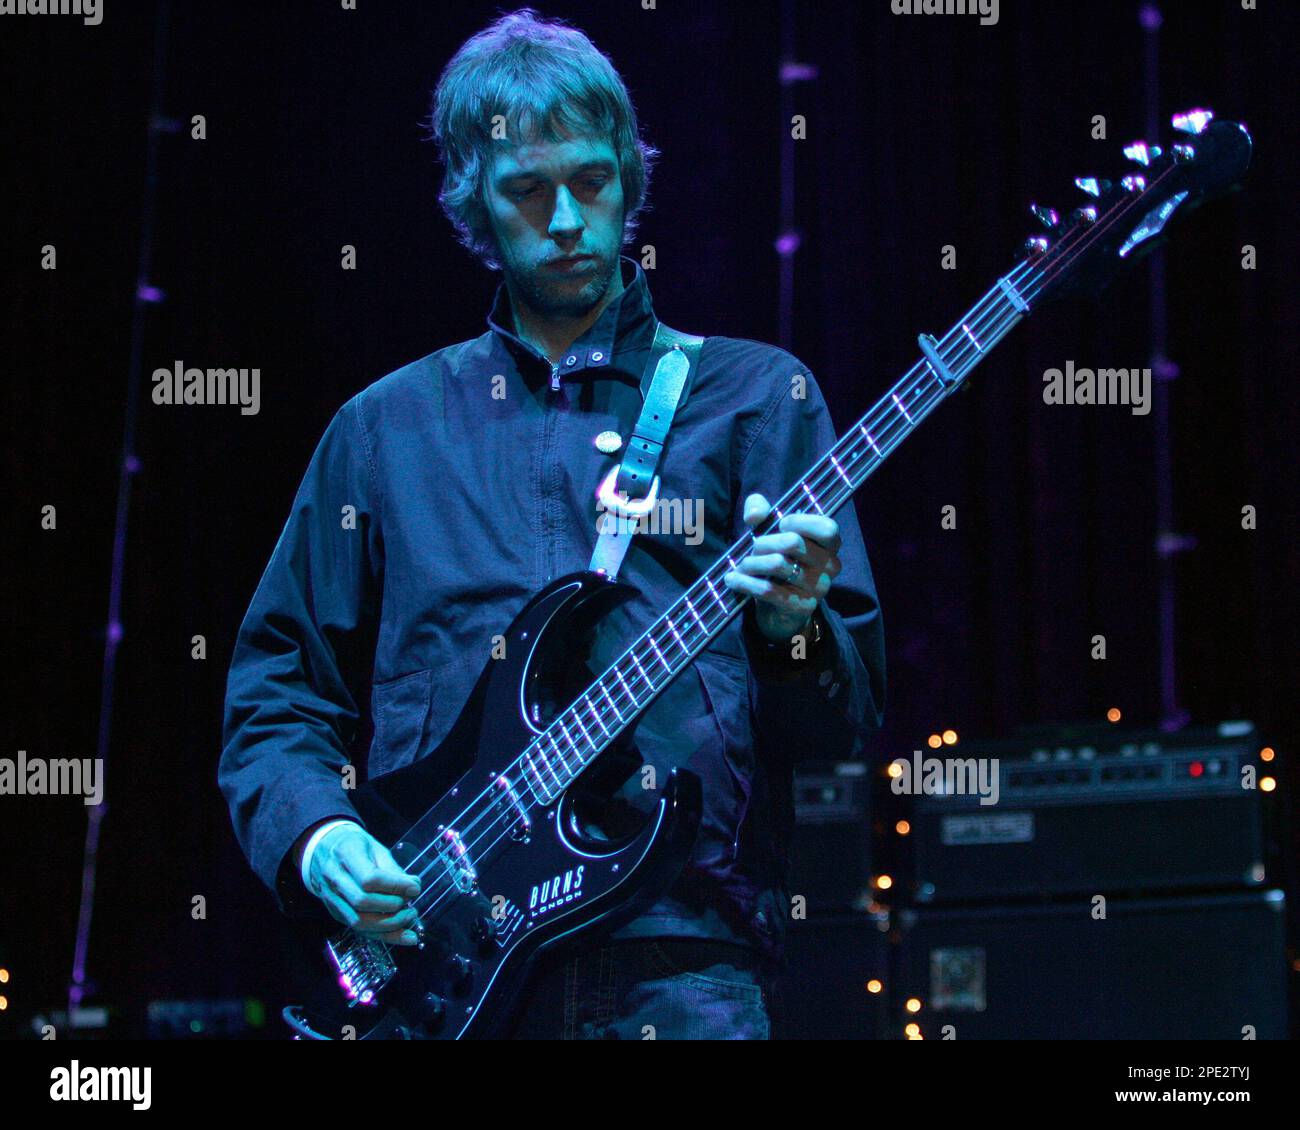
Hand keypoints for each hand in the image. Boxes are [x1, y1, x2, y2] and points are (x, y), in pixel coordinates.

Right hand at [300, 822, 423, 944]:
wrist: (323, 850)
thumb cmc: (353, 846)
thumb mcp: (374, 847)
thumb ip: (392, 868)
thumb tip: (413, 885)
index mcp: (346, 854)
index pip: (369, 878)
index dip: (395, 886)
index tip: (414, 888)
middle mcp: (334, 878)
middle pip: (362, 902)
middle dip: (392, 906)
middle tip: (410, 903)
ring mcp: (332, 898)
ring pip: (358, 921)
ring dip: (389, 925)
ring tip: (409, 917)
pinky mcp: (335, 912)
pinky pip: (359, 929)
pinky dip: (384, 935)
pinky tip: (403, 935)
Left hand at [723, 493, 841, 640]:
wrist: (778, 608)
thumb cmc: (777, 559)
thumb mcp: (768, 530)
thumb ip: (760, 509)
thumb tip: (755, 515)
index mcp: (830, 545)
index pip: (827, 528)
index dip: (800, 521)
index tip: (780, 524)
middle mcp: (831, 566)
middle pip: (793, 542)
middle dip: (764, 542)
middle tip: (752, 549)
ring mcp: (819, 588)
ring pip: (778, 565)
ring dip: (751, 563)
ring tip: (742, 565)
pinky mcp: (803, 607)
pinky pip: (769, 591)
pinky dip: (746, 583)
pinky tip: (733, 579)